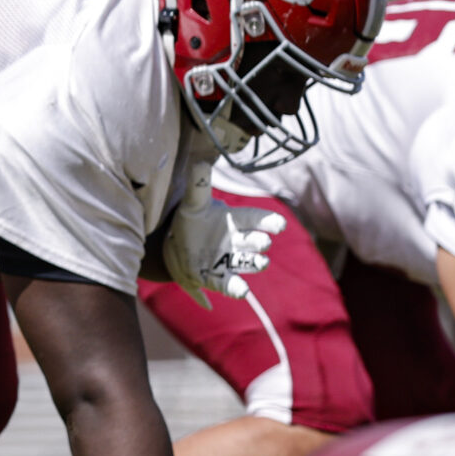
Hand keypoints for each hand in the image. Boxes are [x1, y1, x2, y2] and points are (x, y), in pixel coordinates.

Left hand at [163, 165, 283, 307]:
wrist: (175, 248)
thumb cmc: (191, 222)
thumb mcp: (192, 203)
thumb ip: (198, 185)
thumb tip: (200, 164)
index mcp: (235, 220)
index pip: (255, 218)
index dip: (268, 221)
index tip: (279, 224)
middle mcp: (237, 241)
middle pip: (255, 242)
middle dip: (259, 242)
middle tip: (262, 242)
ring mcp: (229, 261)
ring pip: (247, 263)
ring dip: (254, 264)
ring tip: (260, 263)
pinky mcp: (217, 278)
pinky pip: (230, 283)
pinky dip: (236, 288)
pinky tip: (242, 291)